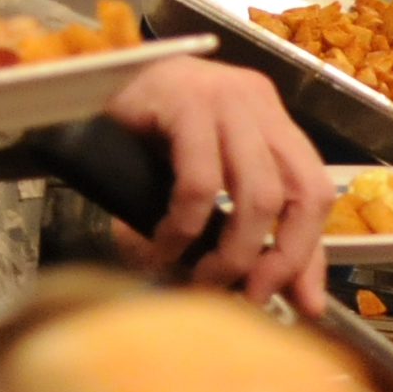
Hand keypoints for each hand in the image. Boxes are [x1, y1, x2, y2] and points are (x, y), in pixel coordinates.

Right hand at [102, 55, 329, 305]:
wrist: (77, 88)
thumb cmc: (142, 141)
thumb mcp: (203, 183)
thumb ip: (245, 231)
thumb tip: (291, 299)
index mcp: (272, 121)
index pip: (315, 190)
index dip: (310, 251)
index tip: (302, 304)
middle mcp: (258, 104)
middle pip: (302, 192)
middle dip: (280, 258)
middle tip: (248, 295)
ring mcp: (225, 99)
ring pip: (258, 192)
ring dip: (232, 252)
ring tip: (200, 278)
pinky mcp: (185, 103)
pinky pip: (200, 182)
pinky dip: (185, 227)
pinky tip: (163, 246)